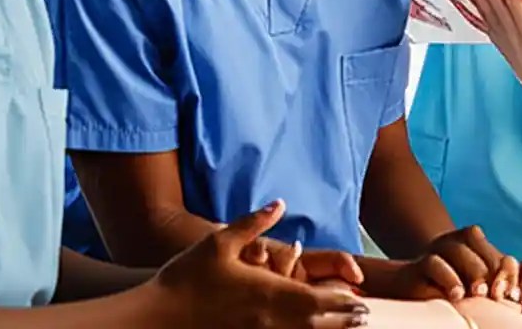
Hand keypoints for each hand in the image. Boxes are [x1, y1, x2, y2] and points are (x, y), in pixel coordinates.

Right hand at [152, 200, 368, 327]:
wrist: (157, 317)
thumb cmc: (186, 277)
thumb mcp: (219, 241)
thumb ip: (253, 223)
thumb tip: (279, 204)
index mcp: (267, 291)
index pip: (316, 300)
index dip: (341, 301)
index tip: (360, 298)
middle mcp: (268, 319)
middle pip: (316, 324)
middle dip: (342, 320)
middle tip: (364, 316)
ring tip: (345, 328)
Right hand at [415, 226, 521, 316]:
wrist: (414, 281)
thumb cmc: (459, 284)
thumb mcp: (492, 283)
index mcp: (479, 244)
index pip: (502, 256)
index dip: (515, 275)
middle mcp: (460, 242)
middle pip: (482, 251)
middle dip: (493, 273)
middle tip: (501, 295)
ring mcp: (441, 249)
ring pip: (459, 253)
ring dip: (471, 273)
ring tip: (478, 293)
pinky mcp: (423, 262)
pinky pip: (436, 264)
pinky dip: (448, 278)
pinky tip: (457, 294)